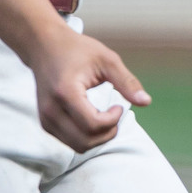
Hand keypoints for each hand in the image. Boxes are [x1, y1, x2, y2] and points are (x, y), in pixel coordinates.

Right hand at [27, 23, 150, 151]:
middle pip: (85, 141)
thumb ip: (126, 82)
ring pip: (78, 146)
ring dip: (98, 137)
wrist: (45, 47)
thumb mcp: (107, 60)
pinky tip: (93, 117)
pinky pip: (70, 142)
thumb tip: (146, 102)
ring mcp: (46, 119)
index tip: (119, 106)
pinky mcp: (46, 123)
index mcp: (65, 92)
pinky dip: (87, 136)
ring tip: (105, 116)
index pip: (92, 124)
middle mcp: (51, 110)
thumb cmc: (77, 50)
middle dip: (108, 132)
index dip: (113, 120)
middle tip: (115, 114)